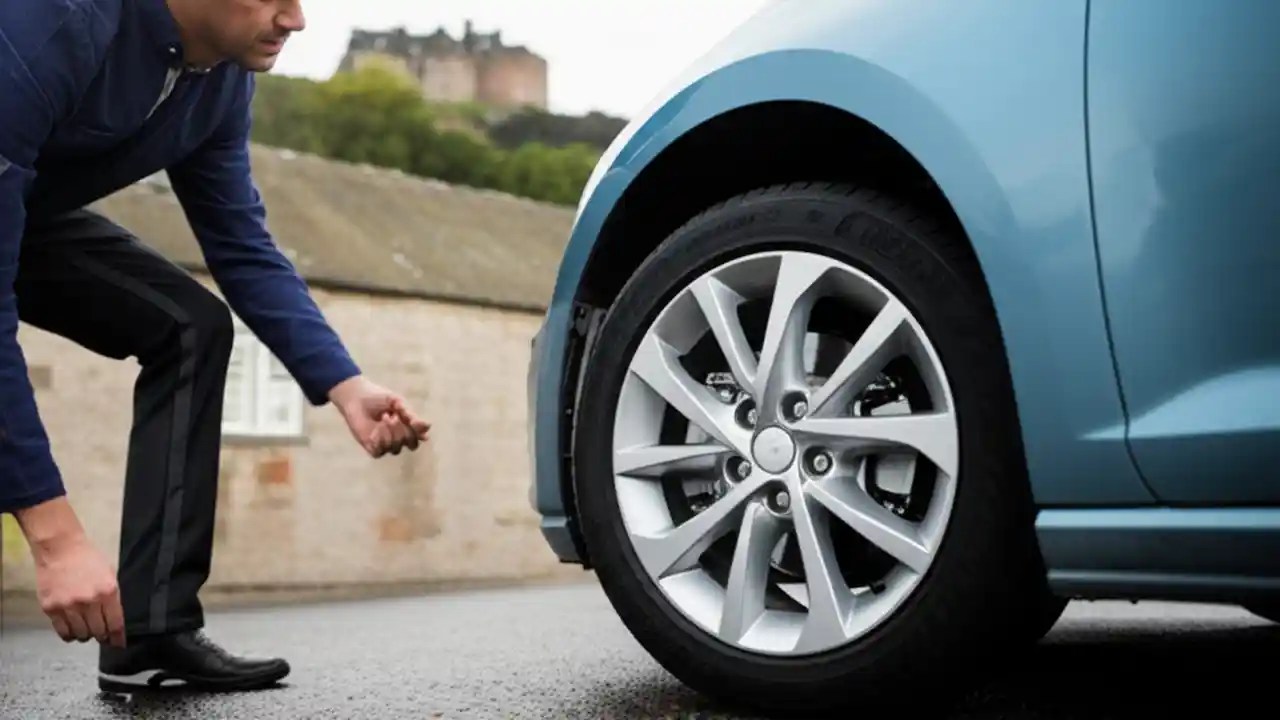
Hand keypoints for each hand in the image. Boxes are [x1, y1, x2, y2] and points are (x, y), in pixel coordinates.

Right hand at [16, 498, 124, 646]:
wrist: (61, 549)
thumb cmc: (88, 559)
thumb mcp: (110, 575)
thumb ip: (112, 598)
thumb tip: (114, 620)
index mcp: (108, 592)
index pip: (115, 624)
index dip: (118, 638)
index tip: (119, 644)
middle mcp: (89, 601)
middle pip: (98, 632)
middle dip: (102, 635)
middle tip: (101, 634)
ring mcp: (68, 606)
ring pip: (81, 635)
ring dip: (85, 635)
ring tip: (86, 629)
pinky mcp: (51, 609)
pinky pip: (63, 632)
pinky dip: (69, 635)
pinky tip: (72, 630)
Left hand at [329, 375, 430, 457]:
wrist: (356, 396)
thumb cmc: (377, 397)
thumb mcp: (396, 401)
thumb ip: (410, 414)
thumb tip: (427, 427)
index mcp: (407, 425)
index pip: (420, 437)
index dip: (420, 433)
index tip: (414, 421)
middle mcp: (398, 436)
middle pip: (412, 445)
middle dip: (404, 431)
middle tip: (393, 416)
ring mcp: (385, 443)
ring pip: (396, 449)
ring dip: (390, 434)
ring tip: (384, 417)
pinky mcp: (371, 446)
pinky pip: (380, 453)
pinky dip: (379, 441)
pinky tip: (374, 430)